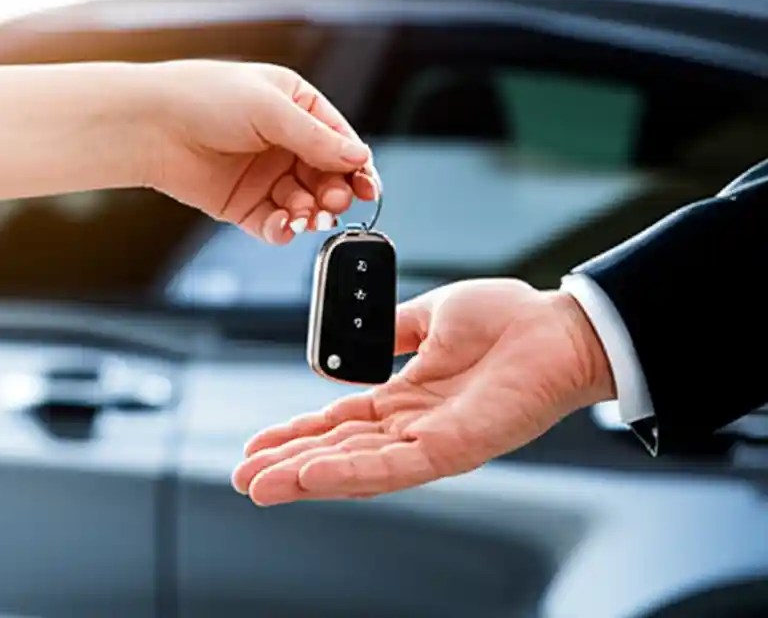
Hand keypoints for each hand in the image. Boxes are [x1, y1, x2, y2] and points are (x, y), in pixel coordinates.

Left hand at [143, 60, 377, 242]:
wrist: (150, 125)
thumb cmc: (202, 98)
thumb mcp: (270, 109)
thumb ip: (317, 139)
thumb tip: (359, 158)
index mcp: (296, 107)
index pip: (340, 140)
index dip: (356, 166)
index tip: (367, 187)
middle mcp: (283, 141)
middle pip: (327, 176)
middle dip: (335, 192)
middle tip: (333, 202)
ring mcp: (264, 174)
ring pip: (305, 202)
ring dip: (311, 212)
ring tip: (306, 214)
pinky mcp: (243, 204)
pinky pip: (275, 222)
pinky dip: (284, 228)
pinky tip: (284, 226)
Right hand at [231, 279, 615, 504]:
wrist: (561, 325)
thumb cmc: (511, 319)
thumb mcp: (432, 316)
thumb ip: (391, 331)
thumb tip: (352, 342)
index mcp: (406, 398)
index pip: (339, 424)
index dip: (295, 434)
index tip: (255, 444)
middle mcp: (414, 427)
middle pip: (337, 452)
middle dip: (287, 465)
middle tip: (243, 478)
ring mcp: (432, 443)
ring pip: (355, 467)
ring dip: (305, 477)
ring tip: (261, 486)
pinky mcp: (453, 450)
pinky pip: (392, 468)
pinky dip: (347, 475)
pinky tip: (311, 478)